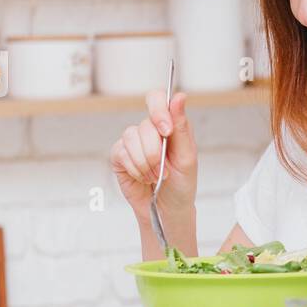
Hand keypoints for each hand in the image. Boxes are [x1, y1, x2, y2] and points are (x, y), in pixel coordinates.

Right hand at [110, 89, 197, 225]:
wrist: (168, 209)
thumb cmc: (181, 183)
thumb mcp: (187, 156)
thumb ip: (181, 127)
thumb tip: (179, 97)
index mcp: (168, 124)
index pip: (156, 98)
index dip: (158, 110)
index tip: (166, 131)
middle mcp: (148, 129)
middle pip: (144, 125)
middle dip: (155, 152)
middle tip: (164, 169)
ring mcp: (132, 142)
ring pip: (131, 138)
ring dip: (146, 162)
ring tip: (155, 176)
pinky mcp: (119, 156)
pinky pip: (122, 153)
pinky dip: (135, 169)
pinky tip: (143, 178)